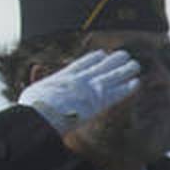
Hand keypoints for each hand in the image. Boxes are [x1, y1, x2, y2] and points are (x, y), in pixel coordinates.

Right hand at [18, 49, 140, 133]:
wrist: (42, 114)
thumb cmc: (33, 107)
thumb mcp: (34, 88)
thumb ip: (40, 78)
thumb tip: (35, 68)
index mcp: (65, 75)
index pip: (84, 62)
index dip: (96, 58)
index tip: (102, 55)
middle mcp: (81, 78)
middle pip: (103, 64)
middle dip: (114, 60)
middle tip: (123, 56)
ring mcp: (92, 88)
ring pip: (114, 75)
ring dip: (126, 69)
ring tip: (135, 64)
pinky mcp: (101, 101)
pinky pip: (119, 91)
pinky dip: (128, 86)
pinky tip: (136, 82)